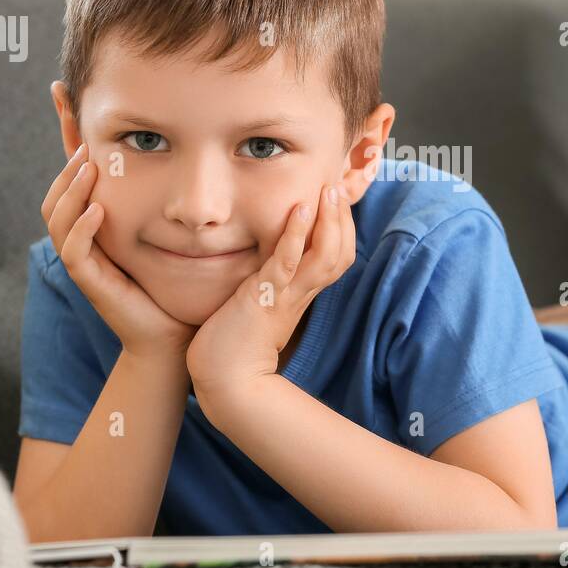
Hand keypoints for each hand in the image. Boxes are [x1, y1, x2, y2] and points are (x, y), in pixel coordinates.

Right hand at [42, 142, 196, 363]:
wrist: (175, 336)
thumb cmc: (176, 283)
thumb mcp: (170, 233)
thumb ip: (169, 202)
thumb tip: (191, 161)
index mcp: (97, 228)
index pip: (73, 184)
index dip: (68, 150)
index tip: (66, 109)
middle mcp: (84, 243)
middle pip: (54, 197)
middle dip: (64, 165)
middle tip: (82, 139)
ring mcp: (85, 264)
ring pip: (57, 220)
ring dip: (71, 190)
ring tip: (88, 166)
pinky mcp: (92, 284)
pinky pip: (74, 253)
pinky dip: (81, 229)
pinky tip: (97, 210)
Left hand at [187, 180, 355, 413]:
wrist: (225, 381)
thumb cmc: (235, 344)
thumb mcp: (260, 304)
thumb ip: (270, 284)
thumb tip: (268, 262)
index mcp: (302, 294)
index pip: (337, 258)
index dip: (342, 228)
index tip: (335, 200)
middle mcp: (301, 294)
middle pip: (341, 254)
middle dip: (343, 218)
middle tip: (337, 186)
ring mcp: (286, 296)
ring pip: (325, 256)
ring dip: (329, 221)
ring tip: (327, 191)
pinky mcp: (265, 297)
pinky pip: (288, 263)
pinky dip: (297, 235)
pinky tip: (300, 209)